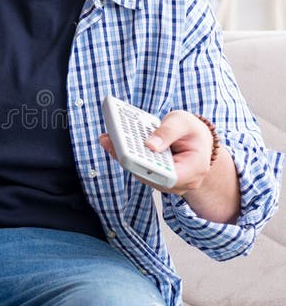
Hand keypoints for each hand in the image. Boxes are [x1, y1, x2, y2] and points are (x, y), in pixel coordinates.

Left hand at [99, 109, 213, 194]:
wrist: (197, 140)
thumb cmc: (193, 132)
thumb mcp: (183, 122)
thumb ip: (168, 132)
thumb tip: (150, 145)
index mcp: (194, 170)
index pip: (168, 176)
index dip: (148, 167)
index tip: (131, 154)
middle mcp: (180, 183)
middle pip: (149, 175)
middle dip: (128, 158)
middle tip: (110, 139)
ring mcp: (166, 184)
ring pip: (141, 174)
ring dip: (123, 157)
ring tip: (108, 139)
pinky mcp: (155, 178)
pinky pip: (139, 169)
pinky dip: (127, 156)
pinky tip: (113, 142)